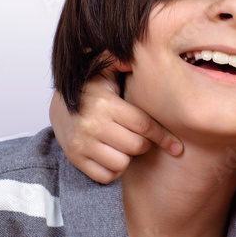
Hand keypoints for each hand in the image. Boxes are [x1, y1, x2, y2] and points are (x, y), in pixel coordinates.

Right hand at [49, 69, 182, 183]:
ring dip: (128, 157)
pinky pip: (106, 175)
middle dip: (145, 144)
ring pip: (122, 163)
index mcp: (105, 103)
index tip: (177, 146)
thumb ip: (118, 60)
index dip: (164, 137)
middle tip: (142, 137)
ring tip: (125, 144)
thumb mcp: (103, 70)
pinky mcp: (75, 159)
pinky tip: (113, 155)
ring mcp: (82, 144)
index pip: (144, 125)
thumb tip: (130, 61)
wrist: (58, 106)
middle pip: (136, 146)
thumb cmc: (90, 88)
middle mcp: (92, 125)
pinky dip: (114, 170)